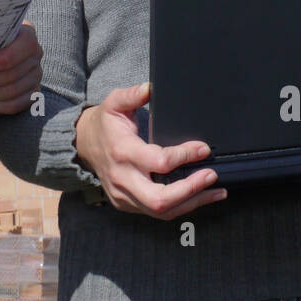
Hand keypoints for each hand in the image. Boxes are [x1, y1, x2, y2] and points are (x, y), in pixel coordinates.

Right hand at [74, 82, 225, 219]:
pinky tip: (200, 197)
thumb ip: (132, 95)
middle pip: (160, 199)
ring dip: (193, 202)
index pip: (158, 162)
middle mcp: (123, 179)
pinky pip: (157, 213)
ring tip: (217, 191)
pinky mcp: (127, 204)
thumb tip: (150, 88)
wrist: (83, 145)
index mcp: (123, 152)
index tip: (203, 148)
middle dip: (191, 190)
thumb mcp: (114, 103)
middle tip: (211, 175)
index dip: (184, 156)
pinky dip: (182, 207)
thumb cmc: (104, 124)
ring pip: (162, 211)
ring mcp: (124, 196)